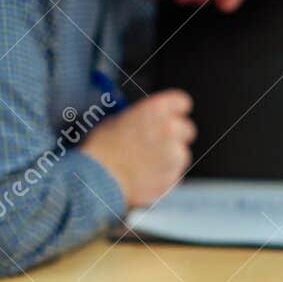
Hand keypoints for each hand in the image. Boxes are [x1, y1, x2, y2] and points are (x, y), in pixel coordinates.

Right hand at [81, 89, 196, 207]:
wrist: (95, 178)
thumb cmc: (100, 148)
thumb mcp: (115, 120)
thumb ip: (138, 118)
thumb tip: (143, 121)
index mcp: (157, 109)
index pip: (181, 102)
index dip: (174, 109)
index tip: (169, 115)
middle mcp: (171, 130)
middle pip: (187, 129)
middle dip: (174, 135)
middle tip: (155, 142)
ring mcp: (173, 157)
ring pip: (180, 154)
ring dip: (168, 157)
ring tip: (144, 162)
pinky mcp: (171, 179)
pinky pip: (173, 175)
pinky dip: (162, 176)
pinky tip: (143, 176)